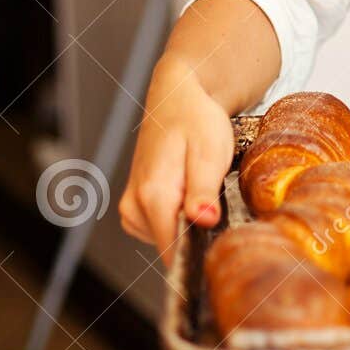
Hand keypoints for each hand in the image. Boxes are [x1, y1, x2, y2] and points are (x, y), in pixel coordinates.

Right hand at [119, 56, 236, 265]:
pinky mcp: (133, 206)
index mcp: (152, 195)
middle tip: (211, 195)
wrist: (178, 99)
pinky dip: (175, 216)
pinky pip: (158, 228)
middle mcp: (134, 205)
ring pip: (165, 238)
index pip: (173, 250)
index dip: (200, 249)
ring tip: (197, 186)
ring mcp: (131, 207)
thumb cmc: (196, 121)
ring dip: (186, 221)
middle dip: (195, 231)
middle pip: (171, 245)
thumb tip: (203, 222)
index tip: (218, 235)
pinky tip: (185, 190)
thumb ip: (203, 191)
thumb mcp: (210, 153)